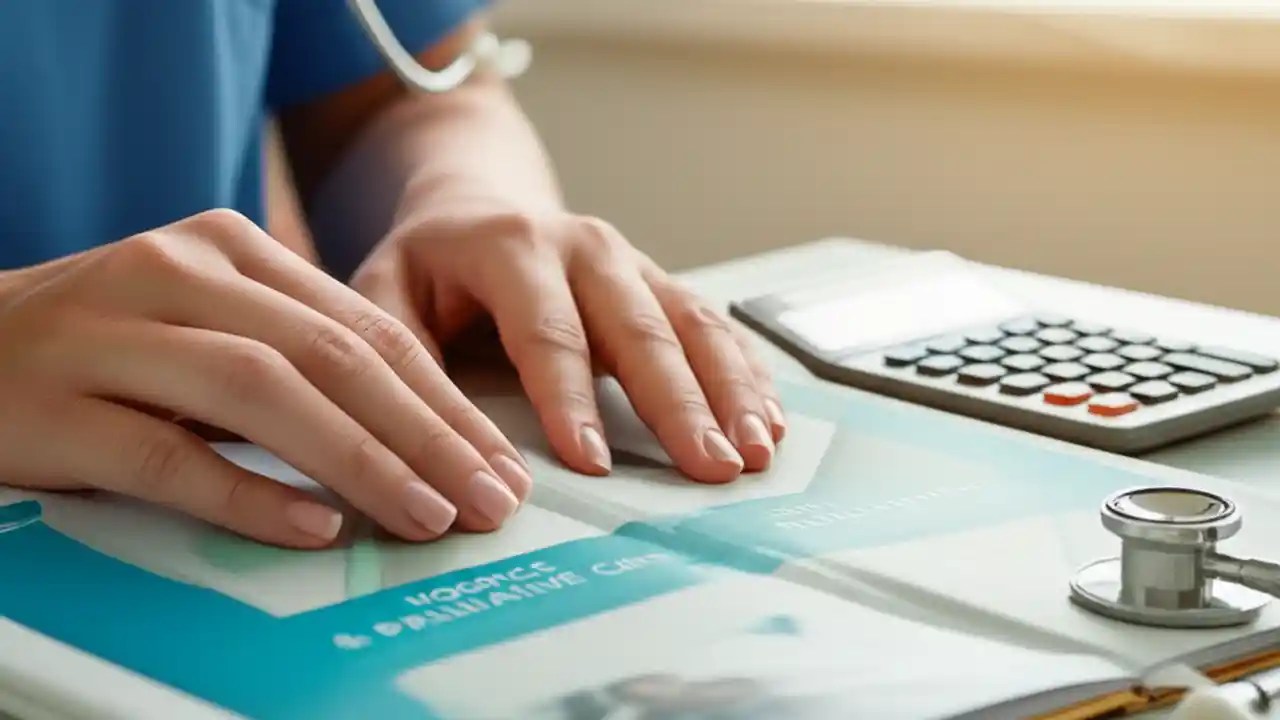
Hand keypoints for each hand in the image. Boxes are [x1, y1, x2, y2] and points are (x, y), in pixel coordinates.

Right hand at [0, 210, 531, 548]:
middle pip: (333, 356)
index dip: (445, 401)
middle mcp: (178, 274)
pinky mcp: (56, 404)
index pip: (368, 327)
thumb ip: (299, 356)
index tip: (500, 461)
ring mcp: (113, 334)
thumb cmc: (109, 347)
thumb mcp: (210, 325)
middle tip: (487, 500)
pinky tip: (311, 527)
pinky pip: (166, 453)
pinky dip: (246, 492)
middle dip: (426, 434)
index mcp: (232, 250)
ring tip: (425, 516)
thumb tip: (421, 439)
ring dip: (358, 460)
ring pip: (263, 393)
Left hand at [350, 208, 786, 483]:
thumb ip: (403, 356)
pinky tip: (769, 420)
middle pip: (638, 328)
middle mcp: (585, 246)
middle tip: (710, 467)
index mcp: (511, 245)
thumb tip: (435, 445)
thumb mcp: (385, 293)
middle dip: (678, 403)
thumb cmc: (430, 264)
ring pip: (691, 323)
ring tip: (755, 452)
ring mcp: (633, 263)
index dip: (569, 398)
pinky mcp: (660, 284)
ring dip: (730, 390)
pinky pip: (714, 325)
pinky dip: (745, 373)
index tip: (593, 464)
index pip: (546, 329)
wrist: (479, 203)